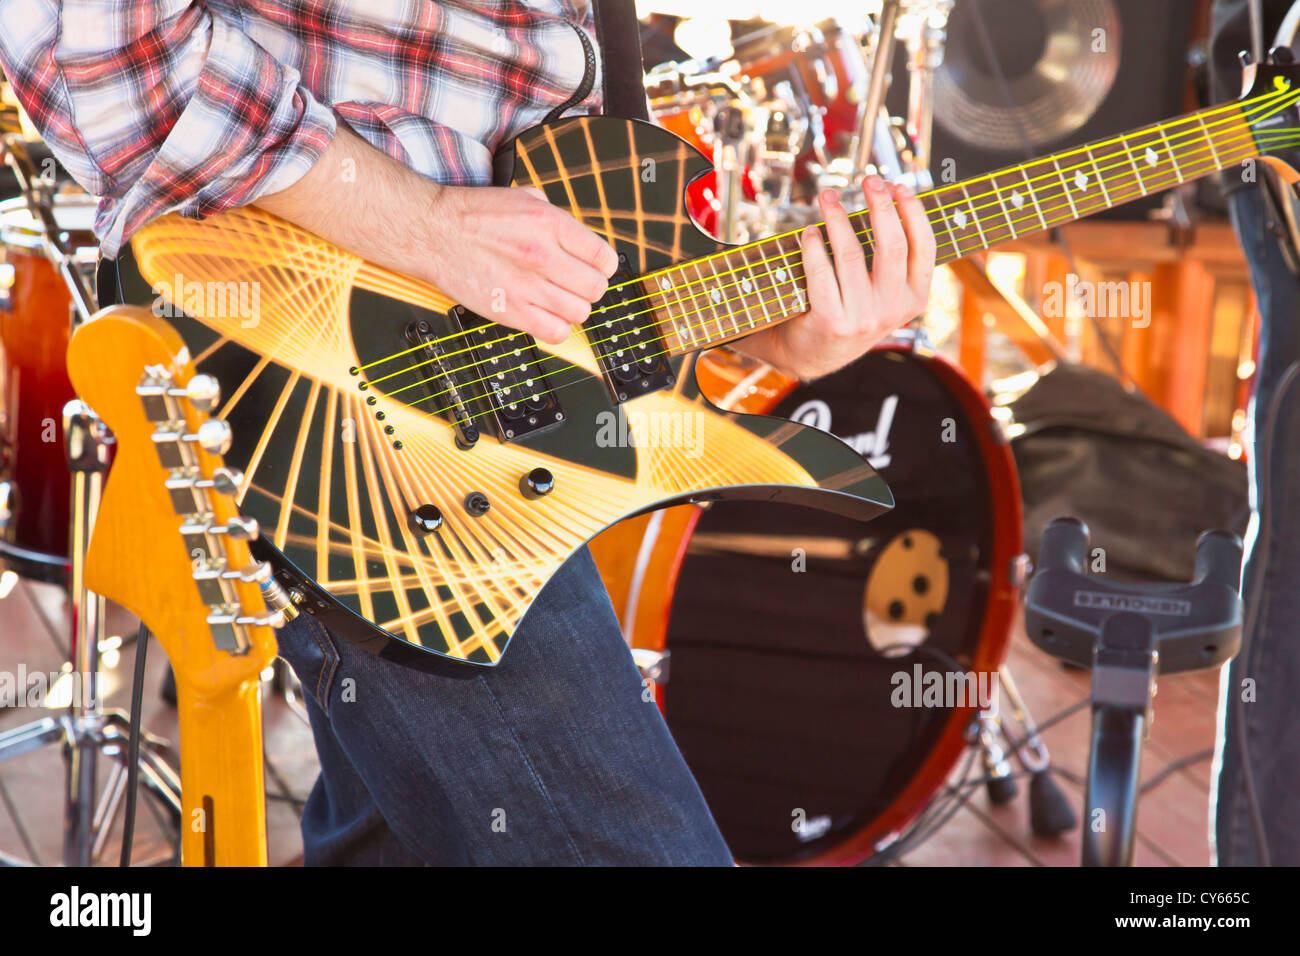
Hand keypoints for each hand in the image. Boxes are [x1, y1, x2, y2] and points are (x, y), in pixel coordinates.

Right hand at [425, 184, 618, 342]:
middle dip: (588, 287)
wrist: (433, 232)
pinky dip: (556, 328)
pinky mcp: (510, 311)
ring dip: (572, 308)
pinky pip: (556, 333)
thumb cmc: (473, 215)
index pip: (604, 257)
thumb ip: (559, 219)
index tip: (593, 267)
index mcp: (551, 223)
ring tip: (557, 299)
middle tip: (574, 283)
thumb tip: (581, 243)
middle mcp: (543, 255)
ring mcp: (527, 286)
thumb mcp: (525, 198)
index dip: (602, 265)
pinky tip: (545, 315)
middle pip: (596, 288)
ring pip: (580, 312)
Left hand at [734, 175, 935, 379]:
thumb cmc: (849, 312)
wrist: (812, 355)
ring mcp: (861, 318)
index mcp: (914, 299)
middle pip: (891, 244)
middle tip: (869, 180)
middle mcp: (892, 310)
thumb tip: (892, 199)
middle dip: (881, 205)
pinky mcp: (830, 321)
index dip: (913, 212)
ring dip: (838, 218)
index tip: (899, 186)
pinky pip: (821, 272)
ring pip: (852, 253)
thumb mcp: (883, 294)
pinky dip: (813, 246)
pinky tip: (810, 232)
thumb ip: (892, 260)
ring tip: (827, 197)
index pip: (924, 247)